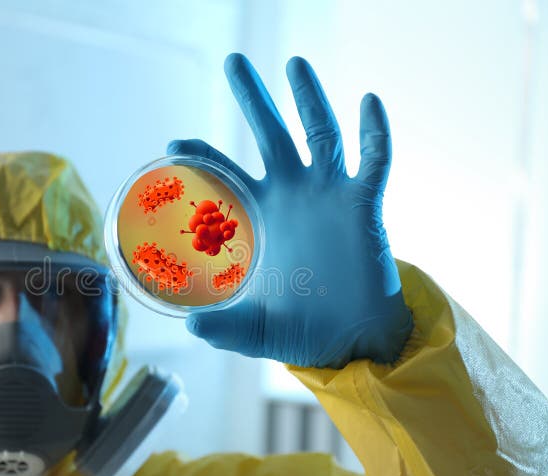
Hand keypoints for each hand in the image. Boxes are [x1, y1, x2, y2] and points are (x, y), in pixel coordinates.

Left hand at [168, 53, 412, 367]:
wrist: (353, 340)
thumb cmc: (300, 329)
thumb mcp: (252, 329)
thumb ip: (223, 328)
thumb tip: (189, 328)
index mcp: (258, 217)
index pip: (224, 175)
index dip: (200, 157)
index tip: (173, 145)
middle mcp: (291, 195)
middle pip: (269, 134)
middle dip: (252, 98)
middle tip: (232, 63)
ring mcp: (328, 195)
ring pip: (320, 133)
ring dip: (310, 97)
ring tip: (293, 62)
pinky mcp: (364, 204)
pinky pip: (374, 160)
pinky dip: (374, 132)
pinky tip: (368, 101)